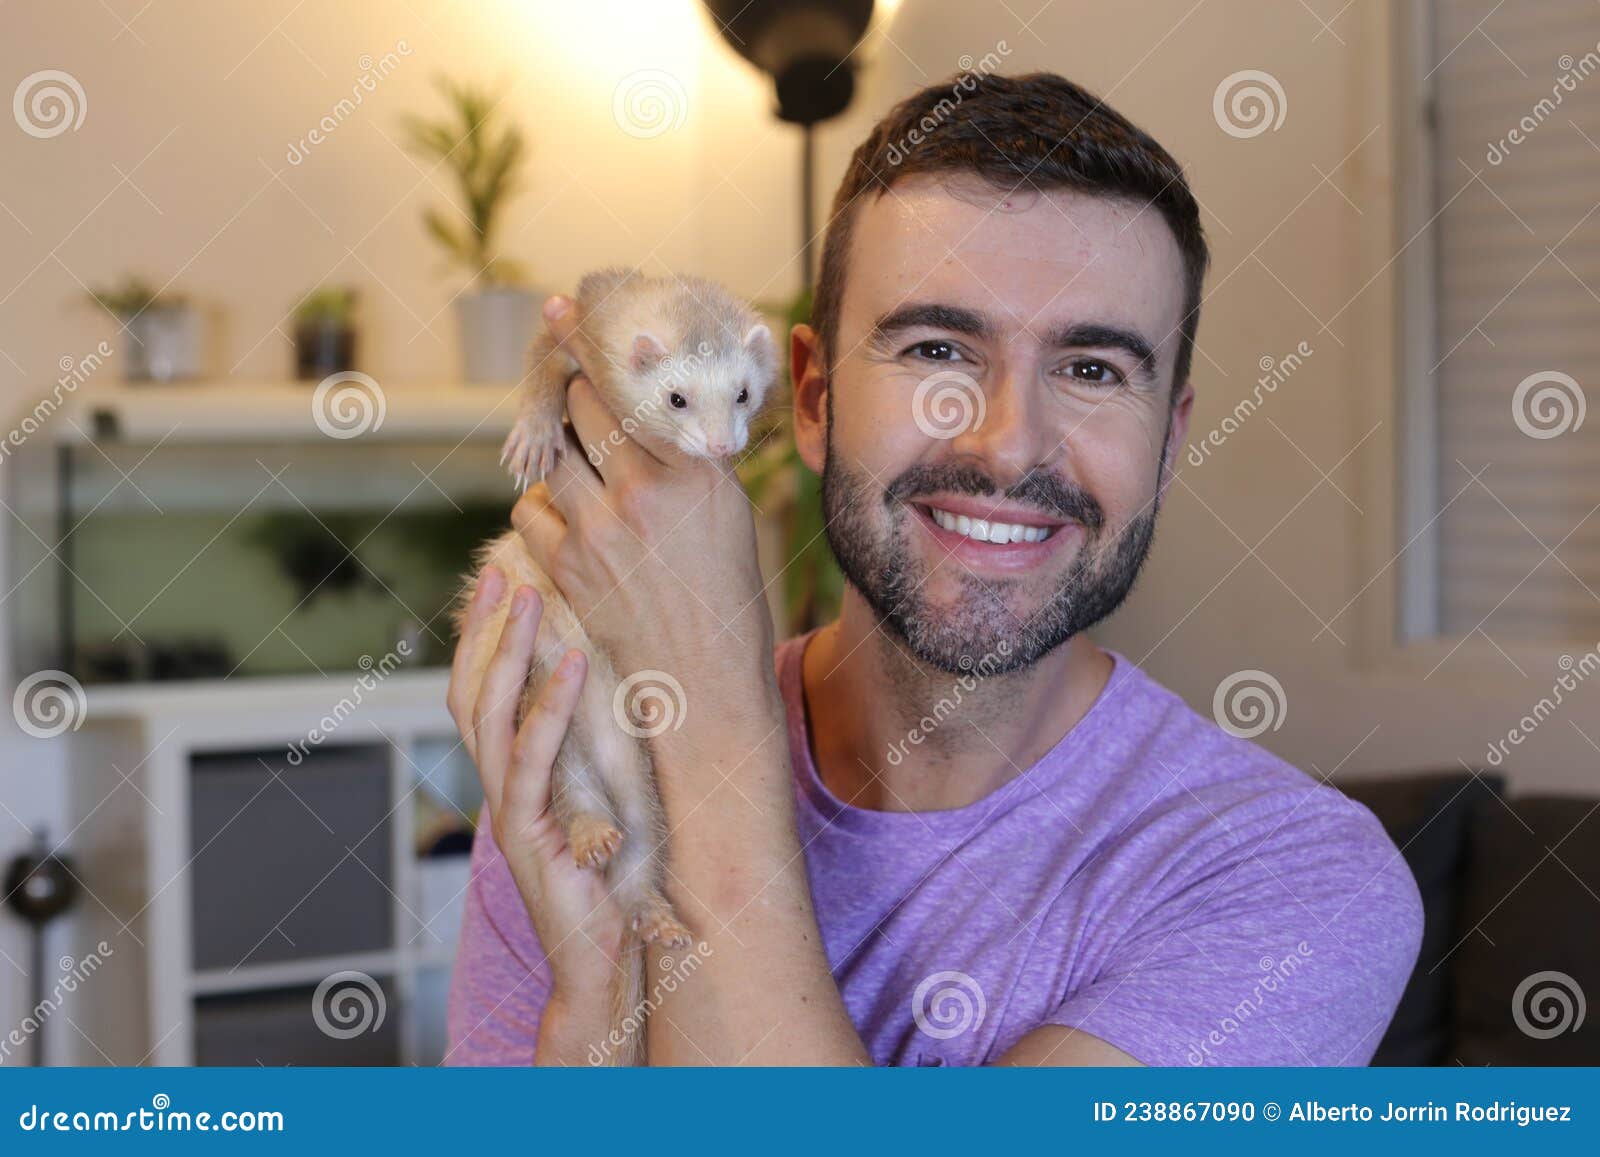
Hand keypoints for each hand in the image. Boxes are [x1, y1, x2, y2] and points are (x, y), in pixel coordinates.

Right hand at [447, 564, 622, 1061]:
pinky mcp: (533, 835)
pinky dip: (551, 707)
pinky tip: (574, 664)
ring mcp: (509, 812)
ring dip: (509, 651)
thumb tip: (620, 685)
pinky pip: (534, 760)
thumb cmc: (609, 880)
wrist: (603, 960)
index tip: (497, 578)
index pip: (478, 693)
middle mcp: (498, 790)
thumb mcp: (597, 800)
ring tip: (530, 596)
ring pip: (489, 717)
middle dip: (485, 628)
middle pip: (469, 694)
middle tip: (502, 569)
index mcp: (509, 778)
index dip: (481, 637)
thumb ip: (591, 752)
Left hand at [510, 295, 779, 729]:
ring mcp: (599, 529)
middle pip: (580, 410)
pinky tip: (567, 515)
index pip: (630, 386)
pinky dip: (541, 504)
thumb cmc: (728, 591)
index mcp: (695, 470)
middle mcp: (645, 491)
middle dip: (573, 396)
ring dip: (557, 450)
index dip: (591, 345)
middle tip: (575, 391)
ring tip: (577, 462)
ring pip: (551, 455)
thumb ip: (692, 455)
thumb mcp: (730, 510)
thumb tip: (659, 403)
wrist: (706, 679)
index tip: (563, 309)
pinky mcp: (568, 566)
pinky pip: (529, 509)